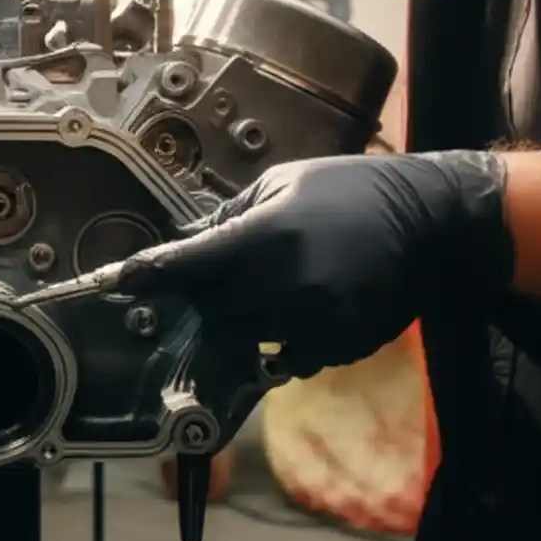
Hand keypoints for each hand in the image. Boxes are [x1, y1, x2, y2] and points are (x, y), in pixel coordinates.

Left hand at [114, 151, 512, 375]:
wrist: (431, 222)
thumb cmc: (349, 191)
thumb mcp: (282, 184)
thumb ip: (228, 220)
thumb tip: (184, 244)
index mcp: (264, 236)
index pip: (187, 265)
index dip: (145, 275)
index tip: (108, 283)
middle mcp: (283, 285)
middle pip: (209, 309)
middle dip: (205, 296)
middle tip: (226, 274)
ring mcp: (311, 322)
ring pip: (243, 336)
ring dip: (243, 318)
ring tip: (279, 282)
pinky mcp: (336, 347)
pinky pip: (284, 356)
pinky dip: (281, 337)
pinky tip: (308, 304)